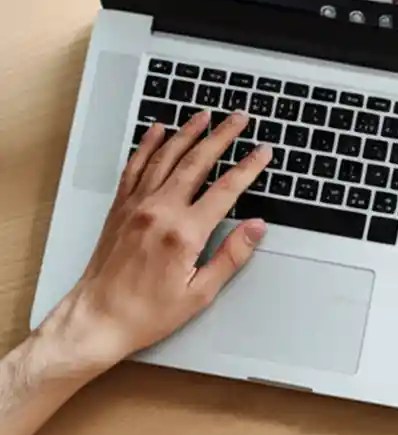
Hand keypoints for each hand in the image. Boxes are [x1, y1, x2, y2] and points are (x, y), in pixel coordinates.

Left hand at [37, 111, 271, 375]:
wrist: (97, 319)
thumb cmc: (147, 312)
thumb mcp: (201, 293)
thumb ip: (231, 255)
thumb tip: (256, 227)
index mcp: (185, 233)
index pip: (226, 190)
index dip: (249, 167)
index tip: (263, 152)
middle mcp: (159, 211)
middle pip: (197, 162)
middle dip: (221, 136)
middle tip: (238, 118)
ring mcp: (137, 206)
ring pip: (166, 157)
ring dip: (187, 133)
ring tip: (204, 115)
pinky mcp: (120, 208)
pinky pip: (135, 168)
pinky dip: (147, 146)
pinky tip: (157, 131)